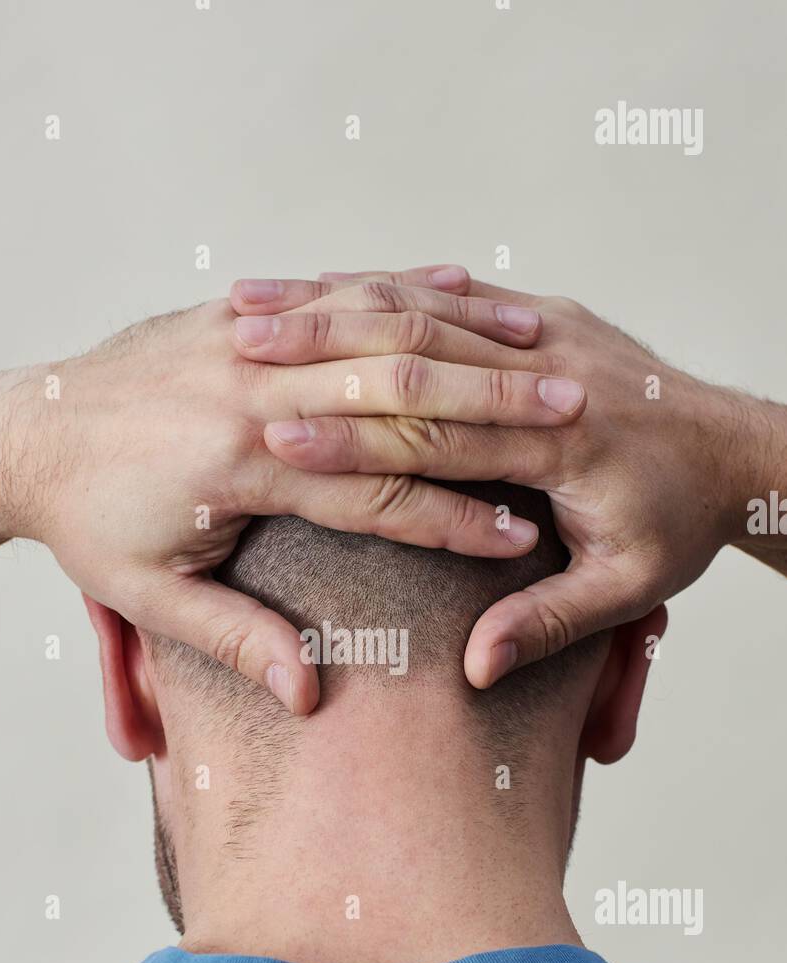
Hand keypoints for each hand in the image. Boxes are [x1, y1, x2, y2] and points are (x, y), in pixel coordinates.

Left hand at [0, 288, 581, 712]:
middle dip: (494, 413)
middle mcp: (249, 389)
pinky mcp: (235, 316)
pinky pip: (334, 291)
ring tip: (547, 350)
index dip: (452, 519)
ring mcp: (242, 341)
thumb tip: (308, 693)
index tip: (521, 539)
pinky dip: (402, 291)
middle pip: (397, 397)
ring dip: (467, 341)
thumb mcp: (150, 597)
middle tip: (575, 422)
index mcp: (239, 464)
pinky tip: (463, 287)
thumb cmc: (86, 524)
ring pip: (376, 329)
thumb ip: (236, 639)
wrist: (25, 433)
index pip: (375, 491)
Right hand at [245, 267, 779, 684]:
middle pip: (414, 359)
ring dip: (335, 310)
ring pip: (422, 307)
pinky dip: (382, 290)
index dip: (350, 443)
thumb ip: (550, 622)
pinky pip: (450, 292)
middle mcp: (549, 369)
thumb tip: (479, 666)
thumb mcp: (630, 588)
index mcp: (565, 441)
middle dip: (318, 359)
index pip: (435, 437)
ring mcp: (548, 330)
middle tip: (232, 360)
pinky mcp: (543, 316)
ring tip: (246, 313)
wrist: (739, 451)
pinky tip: (317, 289)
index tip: (275, 447)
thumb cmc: (682, 521)